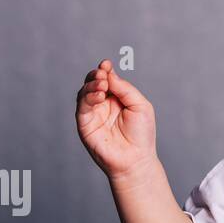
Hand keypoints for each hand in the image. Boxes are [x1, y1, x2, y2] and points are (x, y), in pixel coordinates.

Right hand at [75, 59, 157, 180]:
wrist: (136, 159)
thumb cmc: (141, 134)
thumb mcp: (140, 105)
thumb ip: (125, 89)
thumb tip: (109, 74)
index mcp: (117, 98)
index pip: (107, 79)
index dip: (105, 70)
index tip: (106, 64)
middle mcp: (103, 105)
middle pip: (92, 84)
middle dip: (96, 75)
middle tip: (102, 73)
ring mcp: (93, 115)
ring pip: (84, 94)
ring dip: (91, 85)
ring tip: (101, 84)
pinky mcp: (85, 125)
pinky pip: (82, 108)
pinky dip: (88, 98)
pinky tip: (98, 95)